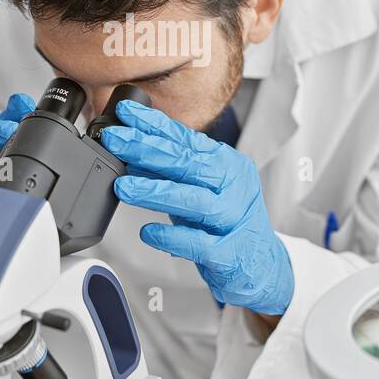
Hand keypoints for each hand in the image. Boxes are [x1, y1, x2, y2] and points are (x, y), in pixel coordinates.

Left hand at [100, 100, 293, 315]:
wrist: (261, 264)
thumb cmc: (228, 222)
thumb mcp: (200, 189)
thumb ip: (169, 174)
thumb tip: (130, 157)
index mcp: (226, 164)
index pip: (186, 139)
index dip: (154, 125)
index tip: (126, 114)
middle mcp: (232, 186)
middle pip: (187, 163)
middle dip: (147, 149)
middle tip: (116, 141)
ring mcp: (232, 219)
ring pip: (193, 200)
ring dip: (155, 191)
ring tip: (123, 186)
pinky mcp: (228, 252)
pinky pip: (198, 243)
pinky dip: (172, 236)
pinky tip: (149, 232)